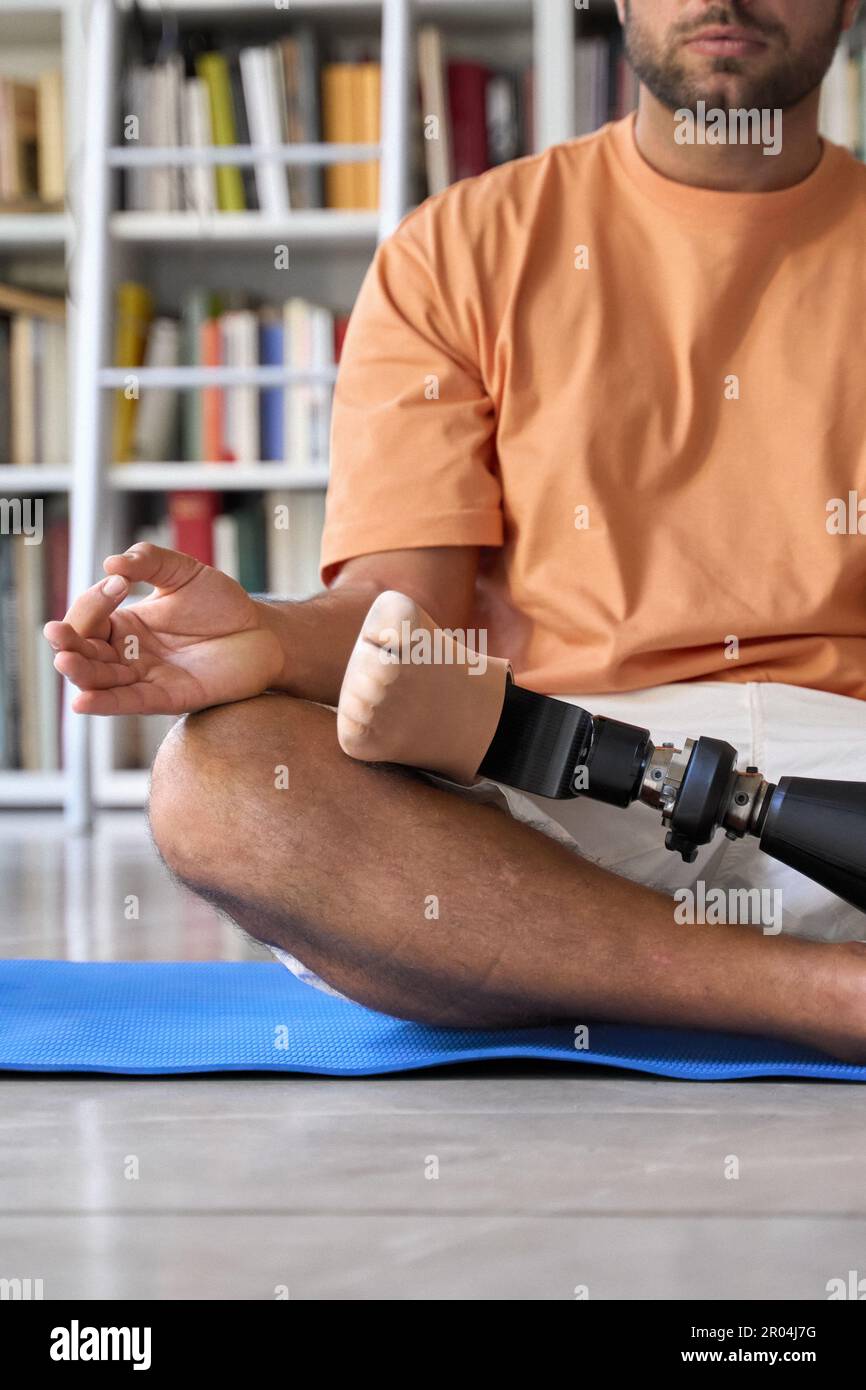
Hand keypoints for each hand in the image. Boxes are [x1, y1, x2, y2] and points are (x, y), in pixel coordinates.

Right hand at [44, 543, 283, 715]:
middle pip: (84, 653)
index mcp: (124, 624)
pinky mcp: (168, 698)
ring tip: (66, 659)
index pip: (89, 618)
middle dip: (68, 644)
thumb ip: (148, 562)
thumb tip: (111, 563)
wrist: (263, 631)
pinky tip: (81, 701)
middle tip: (57, 635)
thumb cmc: (221, 603)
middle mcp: (128, 654)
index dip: (93, 602)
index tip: (118, 584)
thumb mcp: (182, 572)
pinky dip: (105, 704)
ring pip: (100, 681)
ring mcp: (146, 677)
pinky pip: (129, 703)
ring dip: (80, 672)